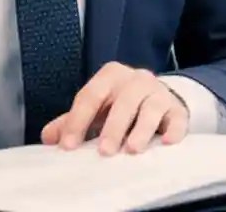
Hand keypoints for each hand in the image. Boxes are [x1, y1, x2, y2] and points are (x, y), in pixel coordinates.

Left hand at [41, 62, 189, 155]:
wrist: (157, 99)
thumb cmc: (121, 105)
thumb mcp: (96, 108)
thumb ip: (72, 121)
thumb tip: (49, 137)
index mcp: (110, 75)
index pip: (90, 96)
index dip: (77, 121)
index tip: (68, 145)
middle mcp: (136, 79)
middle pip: (123, 101)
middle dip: (112, 127)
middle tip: (104, 151)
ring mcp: (159, 92)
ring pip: (150, 108)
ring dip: (141, 129)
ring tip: (132, 149)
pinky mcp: (177, 109)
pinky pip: (177, 118)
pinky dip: (173, 130)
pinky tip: (166, 142)